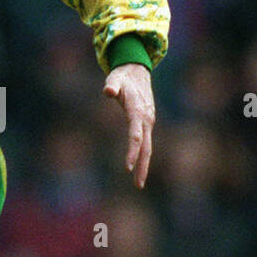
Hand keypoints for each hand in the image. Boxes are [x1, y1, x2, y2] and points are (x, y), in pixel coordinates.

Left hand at [103, 63, 155, 188]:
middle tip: (138, 185)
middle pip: (146, 147)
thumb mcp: (115, 78)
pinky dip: (144, 156)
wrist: (138, 71)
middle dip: (142, 166)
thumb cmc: (123, 76)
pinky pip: (146, 143)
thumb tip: (108, 91)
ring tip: (138, 183)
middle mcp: (146, 119)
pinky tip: (139, 168)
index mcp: (138, 111)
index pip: (136, 135)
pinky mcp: (147, 123)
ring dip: (144, 164)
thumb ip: (112, 84)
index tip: (128, 167)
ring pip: (148, 147)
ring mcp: (149, 121)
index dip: (133, 151)